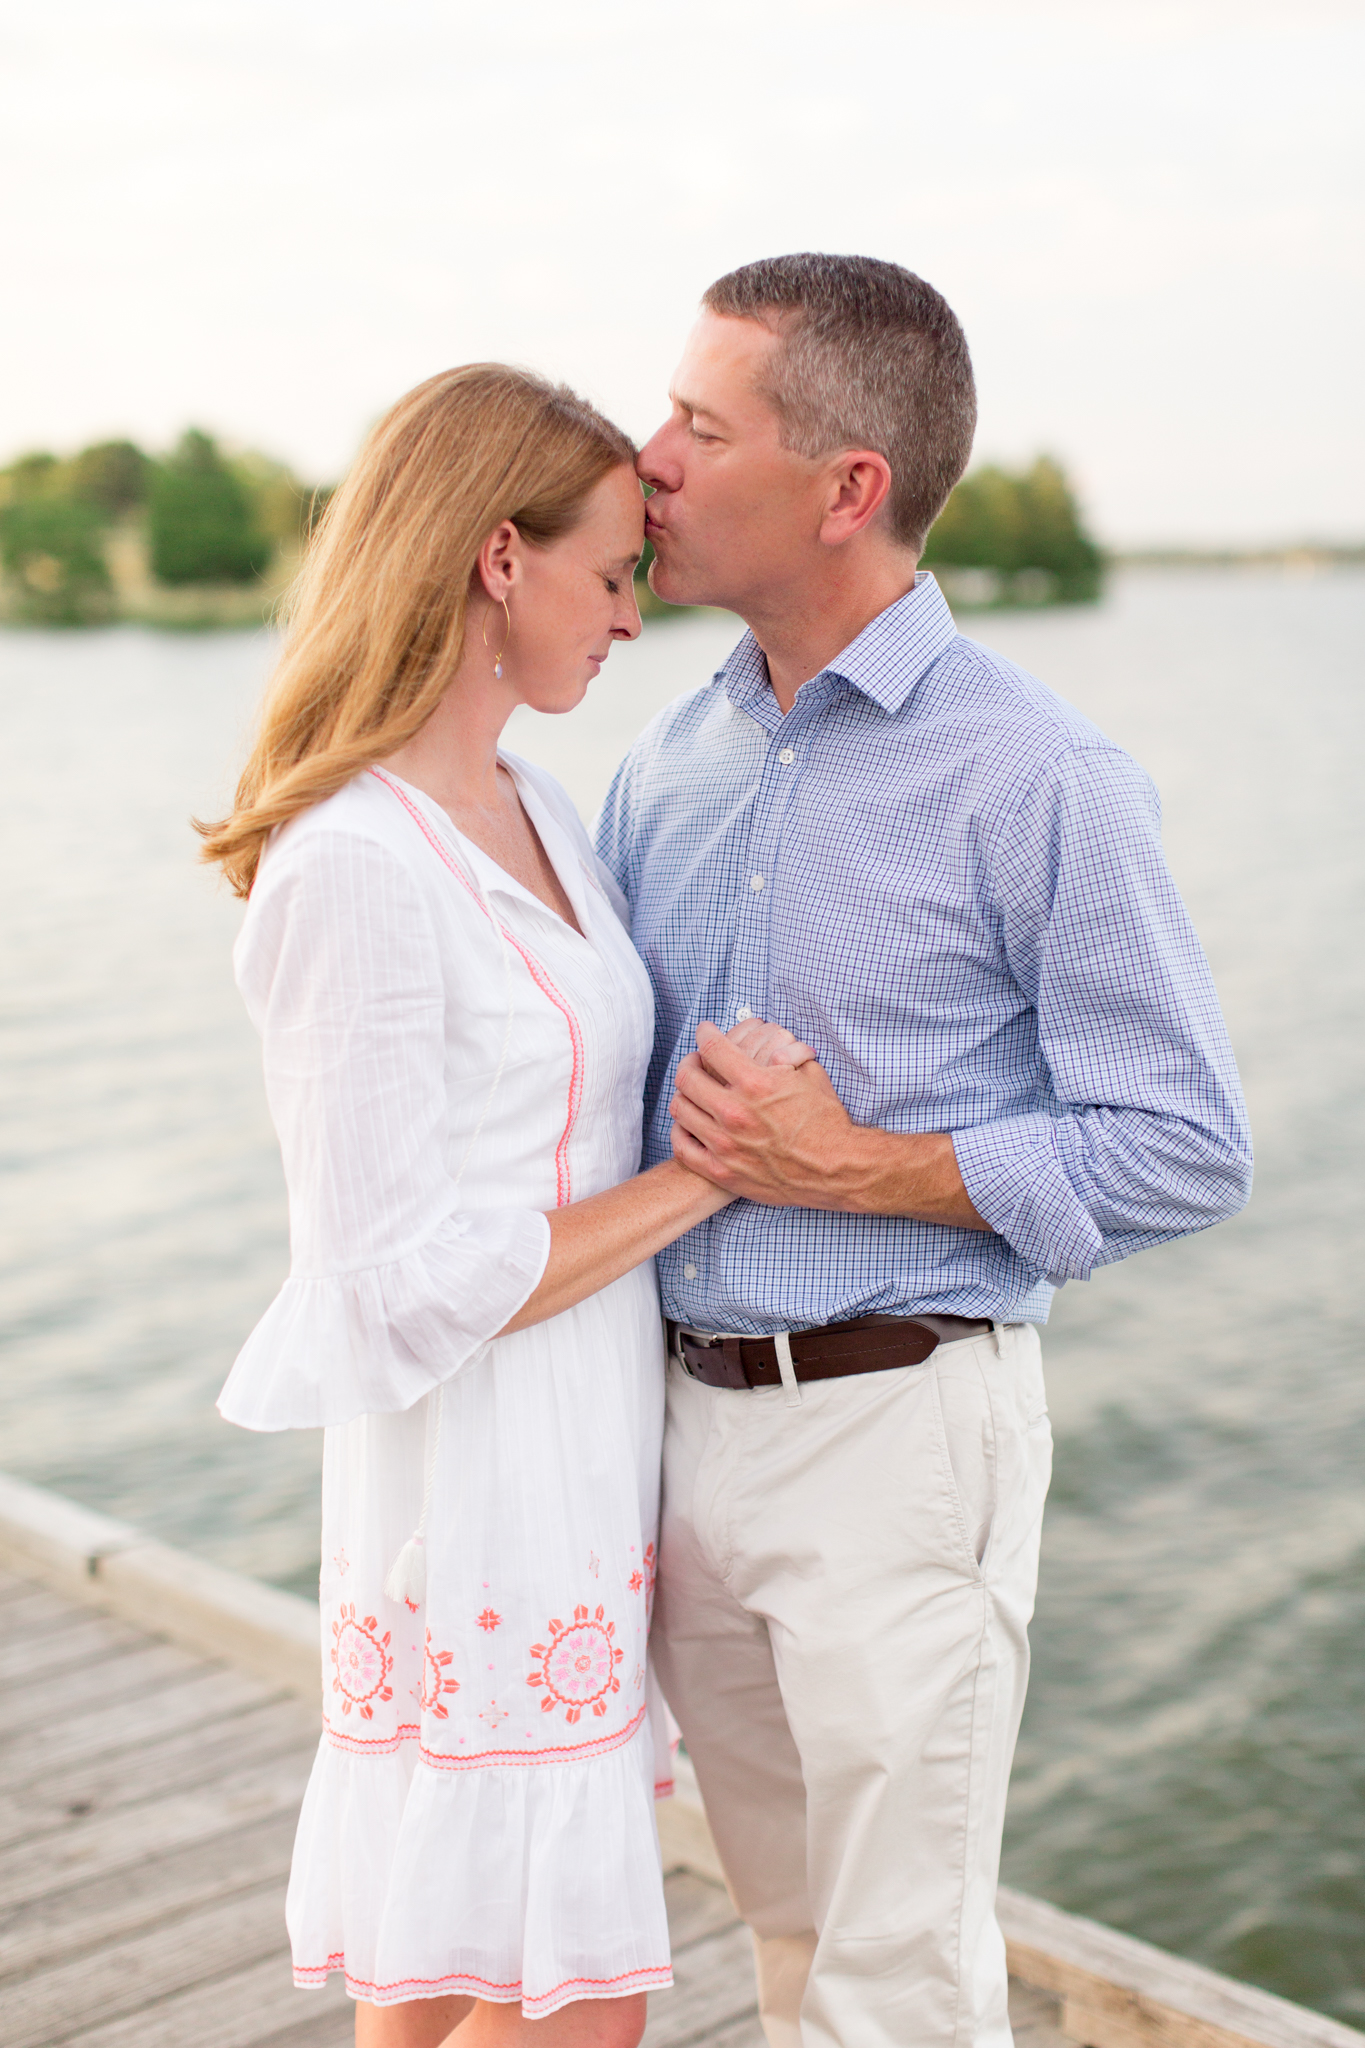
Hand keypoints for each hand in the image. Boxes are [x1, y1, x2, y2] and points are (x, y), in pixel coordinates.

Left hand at [670, 1020, 861, 1207]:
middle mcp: (734, 1112)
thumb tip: (766, 1043)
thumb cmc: (826, 1122)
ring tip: (694, 1092)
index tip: (705, 1032)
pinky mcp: (722, 1171)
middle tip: (697, 1061)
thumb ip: (783, 1054)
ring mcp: (724, 1144)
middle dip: (690, 1061)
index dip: (705, 1033)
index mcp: (756, 1083)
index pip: (711, 1046)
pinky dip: (681, 1130)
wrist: (836, 1170)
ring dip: (685, 1093)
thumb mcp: (810, 1075)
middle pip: (688, 1076)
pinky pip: (682, 1146)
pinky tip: (691, 1123)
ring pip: (681, 1108)